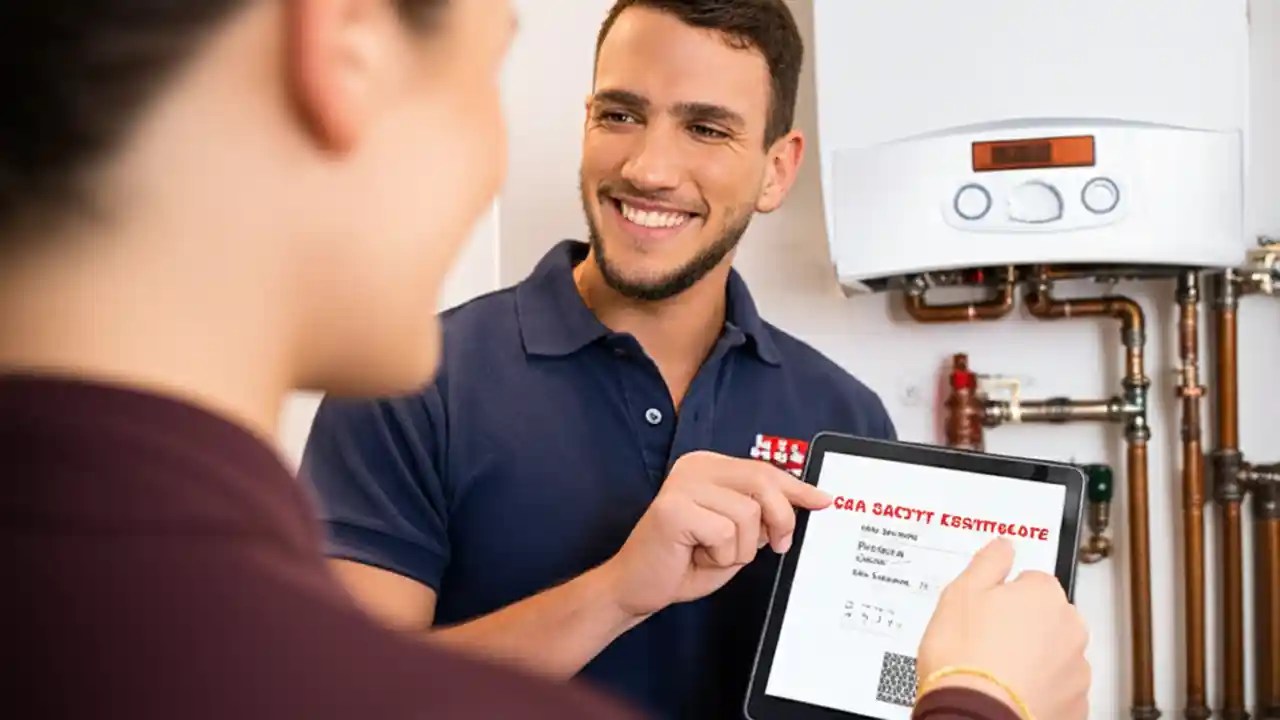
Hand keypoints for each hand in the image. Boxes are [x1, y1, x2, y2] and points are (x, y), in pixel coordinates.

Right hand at [600, 451, 830, 618]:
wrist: (637, 587)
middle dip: (779, 519)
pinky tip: (697, 557)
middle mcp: (694, 467)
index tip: (824, 499)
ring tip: (712, 554)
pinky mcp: (672, 508)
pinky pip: (725, 533)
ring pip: (748, 514)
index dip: (797, 488)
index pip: (763, 470)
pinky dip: (720, 557)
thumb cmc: (684, 562)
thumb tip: (807, 501)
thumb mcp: (735, 534)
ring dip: (740, 548)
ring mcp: (681, 485)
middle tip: (778, 546)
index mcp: (708, 467)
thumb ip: (762, 515)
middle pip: (762, 482)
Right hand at [917, 537, 1090, 719]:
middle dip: (1023, 626)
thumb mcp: (960, 593)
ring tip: (996, 672)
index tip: (985, 611)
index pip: (1031, 581)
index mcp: (1044, 594)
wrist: (975, 715)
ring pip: (1054, 655)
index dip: (1003, 596)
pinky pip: (1057, 689)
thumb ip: (988, 563)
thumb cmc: (965, 656)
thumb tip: (1003, 546)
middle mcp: (1070, 628)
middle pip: (1047, 617)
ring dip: (1033, 659)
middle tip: (986, 641)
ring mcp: (1076, 670)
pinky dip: (1039, 690)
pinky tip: (1010, 693)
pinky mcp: (1074, 705)